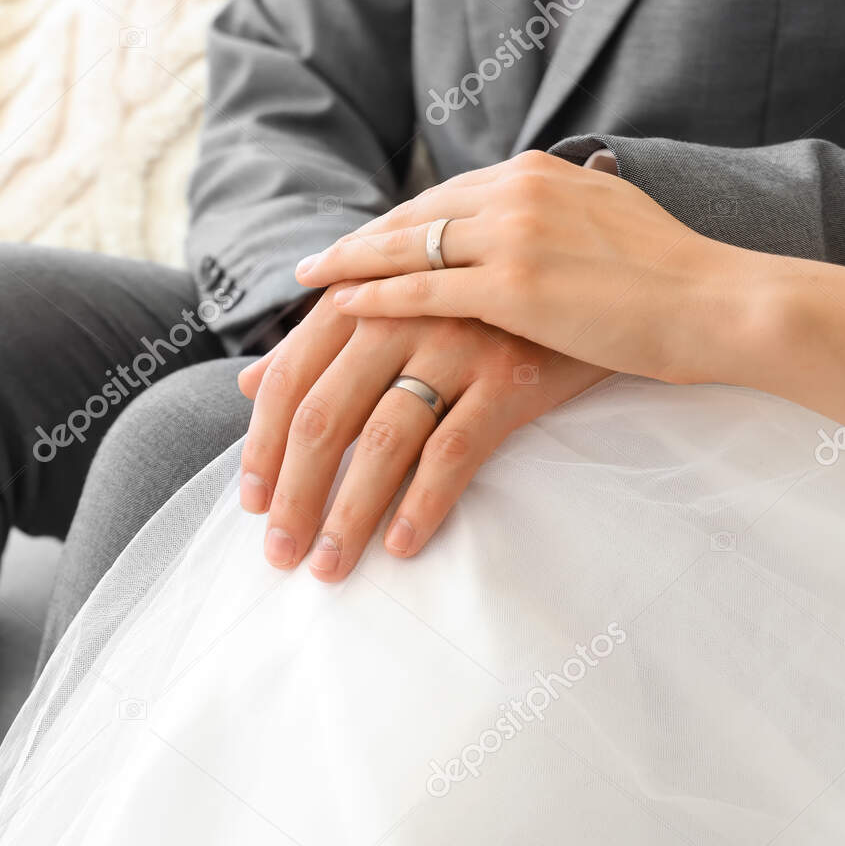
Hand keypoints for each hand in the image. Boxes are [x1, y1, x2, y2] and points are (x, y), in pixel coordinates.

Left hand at [237, 292, 609, 580]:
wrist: (594, 280)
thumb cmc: (477, 306)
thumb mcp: (394, 308)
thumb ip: (323, 344)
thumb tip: (250, 384)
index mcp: (361, 301)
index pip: (290, 380)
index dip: (263, 447)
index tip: (252, 504)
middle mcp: (398, 316)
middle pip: (324, 418)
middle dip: (295, 495)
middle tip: (281, 553)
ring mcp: (455, 344)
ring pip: (381, 441)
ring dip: (349, 513)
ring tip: (330, 565)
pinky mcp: (509, 377)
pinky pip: (454, 451)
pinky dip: (422, 503)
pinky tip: (400, 545)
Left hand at [295, 150, 749, 384]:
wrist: (716, 300)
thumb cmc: (661, 277)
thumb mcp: (595, 220)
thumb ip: (544, 218)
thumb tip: (511, 230)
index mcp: (532, 172)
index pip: (434, 200)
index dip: (385, 229)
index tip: (348, 250)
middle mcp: (513, 192)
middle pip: (407, 220)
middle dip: (352, 248)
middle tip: (308, 269)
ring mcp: (511, 236)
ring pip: (404, 251)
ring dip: (347, 273)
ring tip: (308, 285)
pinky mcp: (513, 286)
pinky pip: (424, 291)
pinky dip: (377, 299)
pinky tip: (342, 310)